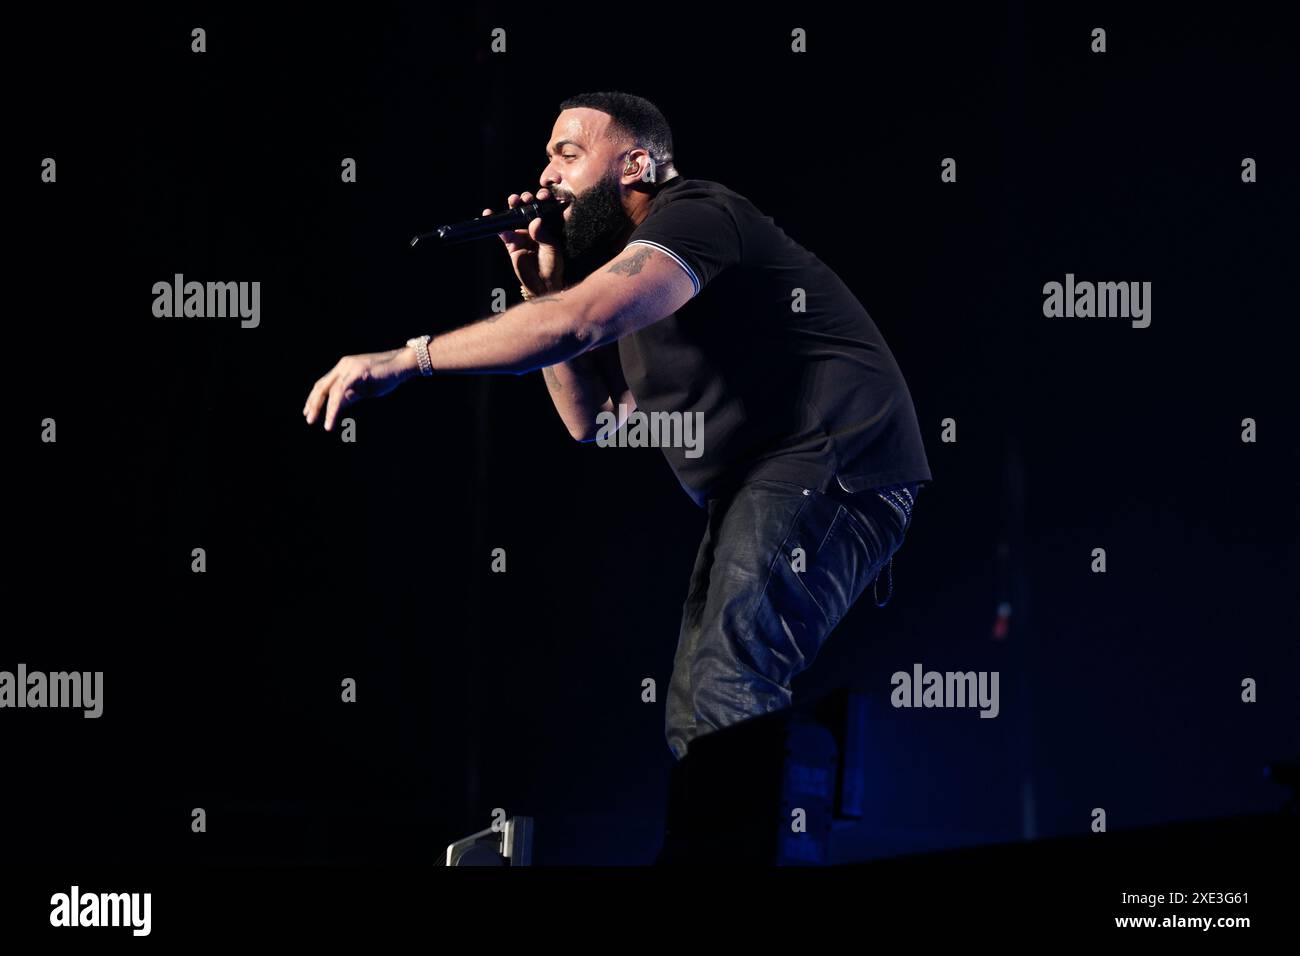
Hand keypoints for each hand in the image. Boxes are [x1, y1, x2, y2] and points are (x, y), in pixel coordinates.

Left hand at [303, 347, 417, 430]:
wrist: (403, 364)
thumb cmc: (387, 376)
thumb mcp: (366, 389)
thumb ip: (352, 394)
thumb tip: (338, 405)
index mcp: (344, 367)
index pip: (324, 383)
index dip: (315, 398)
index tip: (309, 411)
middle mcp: (343, 365)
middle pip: (322, 386)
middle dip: (313, 403)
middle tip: (309, 419)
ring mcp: (349, 368)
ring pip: (330, 390)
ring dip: (323, 409)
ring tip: (323, 424)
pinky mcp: (356, 373)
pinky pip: (340, 392)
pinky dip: (334, 407)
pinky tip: (332, 418)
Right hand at [484, 187, 564, 295]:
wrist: (543, 283)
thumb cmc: (553, 265)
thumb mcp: (552, 248)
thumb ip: (542, 234)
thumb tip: (535, 221)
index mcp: (548, 225)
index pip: (545, 207)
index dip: (542, 198)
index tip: (542, 196)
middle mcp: (535, 226)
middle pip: (528, 207)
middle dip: (526, 199)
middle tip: (526, 199)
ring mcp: (522, 233)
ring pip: (515, 215)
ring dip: (513, 205)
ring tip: (513, 200)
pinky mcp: (511, 241)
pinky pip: (501, 229)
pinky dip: (495, 221)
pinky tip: (489, 212)